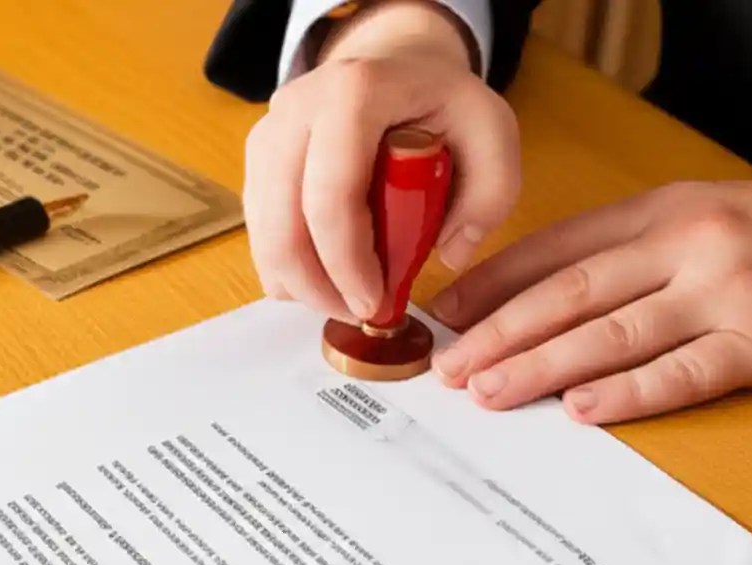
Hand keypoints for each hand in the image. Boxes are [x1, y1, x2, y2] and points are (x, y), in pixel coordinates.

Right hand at [243, 0, 519, 321]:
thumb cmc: (443, 102)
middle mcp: (297, 107)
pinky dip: (289, 269)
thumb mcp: (493, 133)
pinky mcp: (258, 159)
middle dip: (319, 288)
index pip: (332, 196)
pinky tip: (329, 277)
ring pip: (264, 235)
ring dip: (302, 285)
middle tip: (361, 315)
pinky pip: (261, 231)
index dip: (348, 264)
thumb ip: (490, 195)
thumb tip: (449, 256)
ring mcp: (270, 132)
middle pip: (283, 224)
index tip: (377, 304)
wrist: (395, 63)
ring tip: (348, 301)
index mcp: (354, 94)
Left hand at [429, 168, 751, 423]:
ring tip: (490, 391)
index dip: (492, 283)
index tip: (444, 314)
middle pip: (570, 291)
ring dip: (543, 364)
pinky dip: (629, 393)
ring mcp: (722, 295)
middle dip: (499, 330)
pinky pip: (684, 371)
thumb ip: (620, 249)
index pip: (555, 248)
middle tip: (449, 365)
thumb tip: (536, 294)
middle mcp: (681, 247)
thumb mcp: (692, 213)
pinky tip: (582, 409)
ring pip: (613, 333)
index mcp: (656, 212)